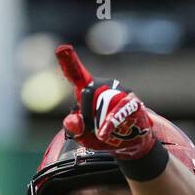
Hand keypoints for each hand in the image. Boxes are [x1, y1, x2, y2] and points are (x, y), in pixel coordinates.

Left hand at [55, 44, 155, 158]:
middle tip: (95, 131)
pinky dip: (109, 123)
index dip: (68, 61)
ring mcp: (119, 91)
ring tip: (105, 134)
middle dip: (86, 117)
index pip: (75, 73)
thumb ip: (73, 128)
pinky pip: (119, 110)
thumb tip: (73, 121)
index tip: (61, 49)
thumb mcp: (82, 136)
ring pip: (102, 104)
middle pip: (86, 95)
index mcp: (87, 88)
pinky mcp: (132, 101)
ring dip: (99, 124)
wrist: (129, 145)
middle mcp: (103, 84)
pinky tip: (103, 134)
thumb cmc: (102, 135)